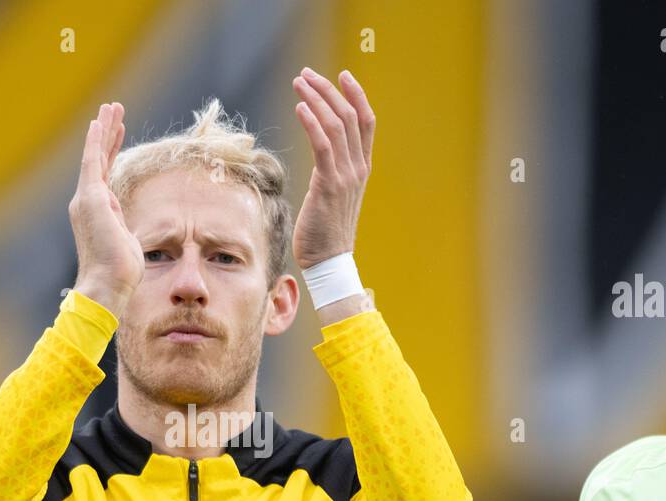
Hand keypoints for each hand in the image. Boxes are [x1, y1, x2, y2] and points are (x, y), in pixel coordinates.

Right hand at [69, 102, 142, 315]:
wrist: (108, 283)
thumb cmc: (120, 271)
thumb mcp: (127, 242)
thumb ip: (124, 229)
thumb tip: (129, 232)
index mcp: (98, 210)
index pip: (104, 172)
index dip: (111, 149)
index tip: (118, 130)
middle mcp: (88, 201)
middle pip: (98, 158)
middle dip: (107, 133)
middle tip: (113, 109)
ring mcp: (87, 198)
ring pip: (96, 154)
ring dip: (104, 130)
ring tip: (111, 107)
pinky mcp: (91, 198)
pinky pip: (92, 161)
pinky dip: (95, 141)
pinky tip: (99, 123)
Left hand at [290, 68, 374, 270]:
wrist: (328, 262)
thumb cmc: (324, 232)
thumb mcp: (332, 196)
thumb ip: (330, 172)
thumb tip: (319, 157)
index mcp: (361, 168)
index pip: (366, 122)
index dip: (356, 95)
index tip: (342, 75)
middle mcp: (357, 168)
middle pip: (350, 116)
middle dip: (328, 89)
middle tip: (307, 73)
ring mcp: (346, 176)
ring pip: (336, 125)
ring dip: (317, 99)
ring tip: (299, 82)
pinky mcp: (328, 185)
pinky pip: (323, 145)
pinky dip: (313, 121)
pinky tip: (300, 106)